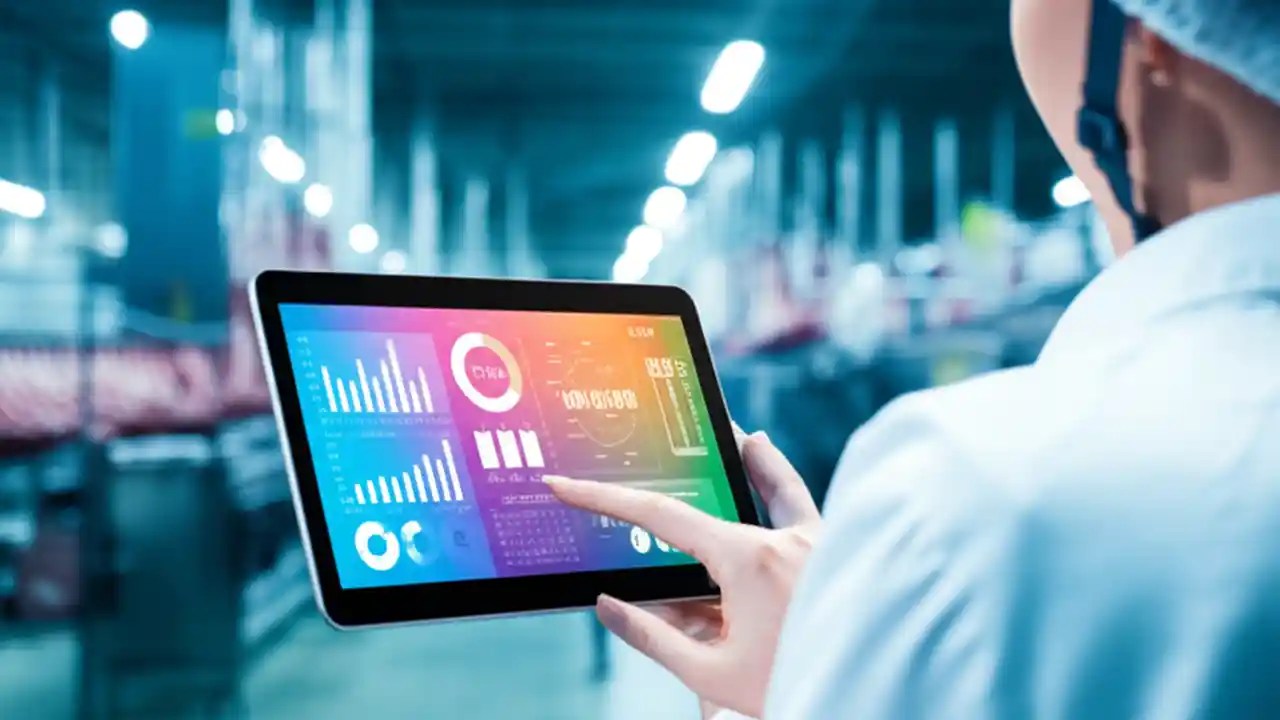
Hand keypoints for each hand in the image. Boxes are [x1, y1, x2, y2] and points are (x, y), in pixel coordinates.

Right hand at [547, 428, 820, 717]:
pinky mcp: (832, 549)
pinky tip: (761, 447)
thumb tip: (608, 606)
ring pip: (764, 485)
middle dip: (661, 492)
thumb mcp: (713, 673)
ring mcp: (814, 539)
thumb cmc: (791, 686)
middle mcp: (783, 537)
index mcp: (748, 560)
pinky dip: (775, 472)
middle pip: (707, 506)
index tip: (566, 485)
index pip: (660, 517)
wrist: (868, 695)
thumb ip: (654, 636)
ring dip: (733, 456)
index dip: (605, 498)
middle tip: (622, 457)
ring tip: (708, 429)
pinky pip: (798, 498)